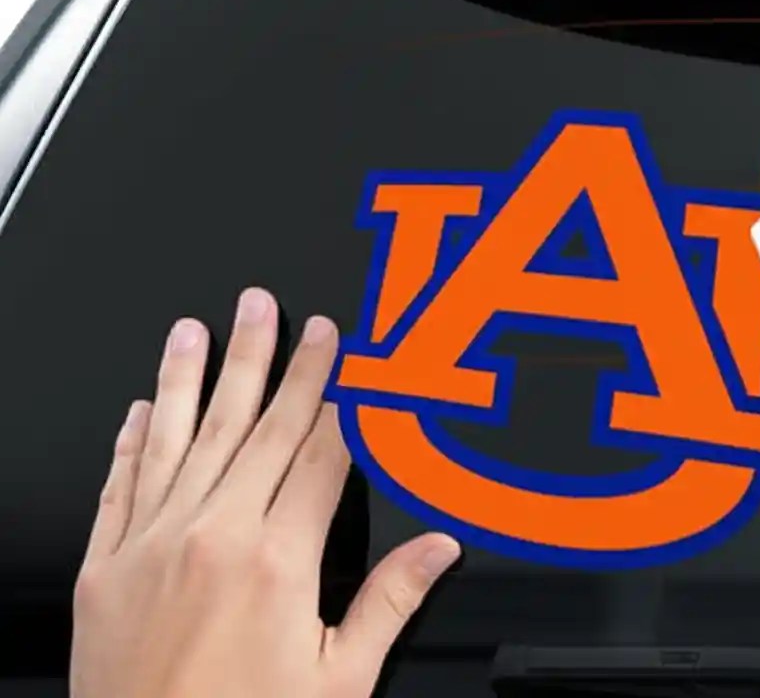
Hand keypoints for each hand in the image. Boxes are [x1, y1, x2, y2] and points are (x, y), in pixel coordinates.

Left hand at [71, 288, 460, 697]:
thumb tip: (438, 549)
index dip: (337, 399)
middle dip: (279, 365)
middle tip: (288, 316)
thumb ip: (390, 601)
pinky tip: (141, 405)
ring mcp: (150, 548)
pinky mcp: (103, 570)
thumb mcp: (339, 678)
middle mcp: (210, 539)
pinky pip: (121, 484)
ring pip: (181, 438)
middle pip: (254, 429)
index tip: (349, 357)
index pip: (317, 455)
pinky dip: (132, 440)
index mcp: (276, 562)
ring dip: (196, 374)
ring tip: (206, 325)